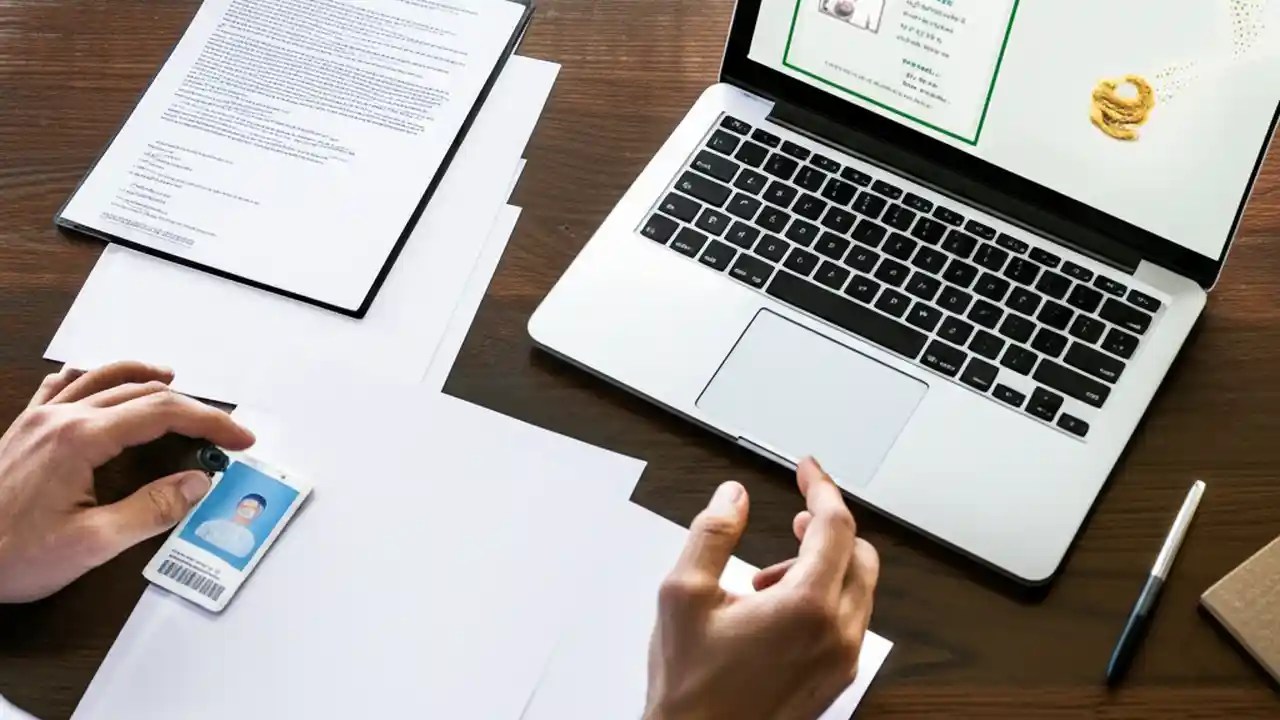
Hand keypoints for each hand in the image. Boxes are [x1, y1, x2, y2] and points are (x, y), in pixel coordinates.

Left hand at [0, 362, 254, 601]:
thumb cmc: (8, 556)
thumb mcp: (91, 544)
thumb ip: (151, 510)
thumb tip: (196, 484)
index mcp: (80, 440)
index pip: (162, 413)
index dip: (210, 422)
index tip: (239, 438)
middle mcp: (60, 419)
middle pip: (140, 392)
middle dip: (190, 406)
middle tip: (222, 429)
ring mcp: (38, 420)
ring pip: (102, 378)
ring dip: (144, 378)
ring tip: (173, 384)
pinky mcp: (23, 431)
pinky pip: (61, 386)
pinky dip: (92, 378)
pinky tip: (101, 385)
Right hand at [644, 458, 878, 719]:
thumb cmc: (691, 690)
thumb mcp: (683, 595)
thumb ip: (712, 534)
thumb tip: (733, 497)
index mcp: (806, 607)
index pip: (835, 526)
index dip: (822, 488)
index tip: (809, 470)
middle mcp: (836, 634)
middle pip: (860, 554)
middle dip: (829, 528)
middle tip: (796, 517)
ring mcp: (841, 661)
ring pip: (858, 589)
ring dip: (823, 566)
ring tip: (766, 580)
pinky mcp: (837, 680)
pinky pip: (848, 621)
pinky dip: (824, 599)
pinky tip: (776, 610)